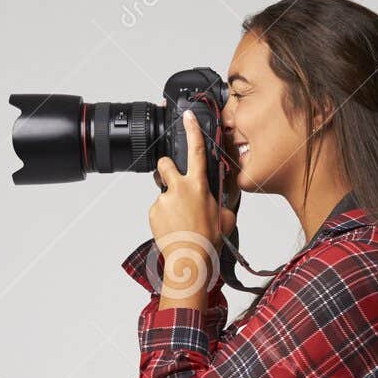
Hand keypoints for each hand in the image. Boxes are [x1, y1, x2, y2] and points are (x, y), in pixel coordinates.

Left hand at [148, 109, 231, 262]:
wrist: (190, 260)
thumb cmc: (207, 242)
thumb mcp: (224, 220)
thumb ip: (222, 205)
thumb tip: (221, 204)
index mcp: (199, 186)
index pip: (196, 150)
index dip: (192, 130)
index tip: (187, 116)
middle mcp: (179, 188)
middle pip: (165, 163)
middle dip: (166, 169)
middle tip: (174, 185)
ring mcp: (164, 199)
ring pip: (163, 192)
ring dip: (169, 202)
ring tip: (179, 222)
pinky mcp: (153, 211)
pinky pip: (158, 210)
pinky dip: (164, 218)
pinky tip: (173, 229)